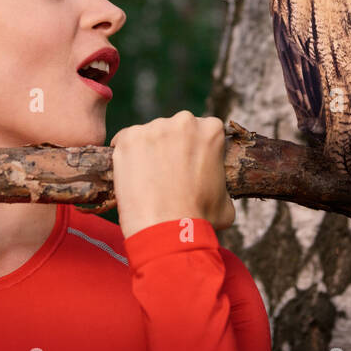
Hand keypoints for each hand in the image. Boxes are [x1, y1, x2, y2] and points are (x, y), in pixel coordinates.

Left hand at [109, 110, 234, 238]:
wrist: (168, 229)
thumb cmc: (199, 218)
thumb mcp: (226, 202)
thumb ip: (222, 186)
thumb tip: (219, 191)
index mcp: (211, 130)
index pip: (202, 129)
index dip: (194, 149)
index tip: (188, 165)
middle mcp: (183, 122)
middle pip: (175, 128)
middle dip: (171, 146)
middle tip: (167, 174)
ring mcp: (154, 128)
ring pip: (150, 135)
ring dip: (149, 150)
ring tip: (148, 180)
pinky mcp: (129, 138)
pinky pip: (124, 140)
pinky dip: (126, 155)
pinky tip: (130, 175)